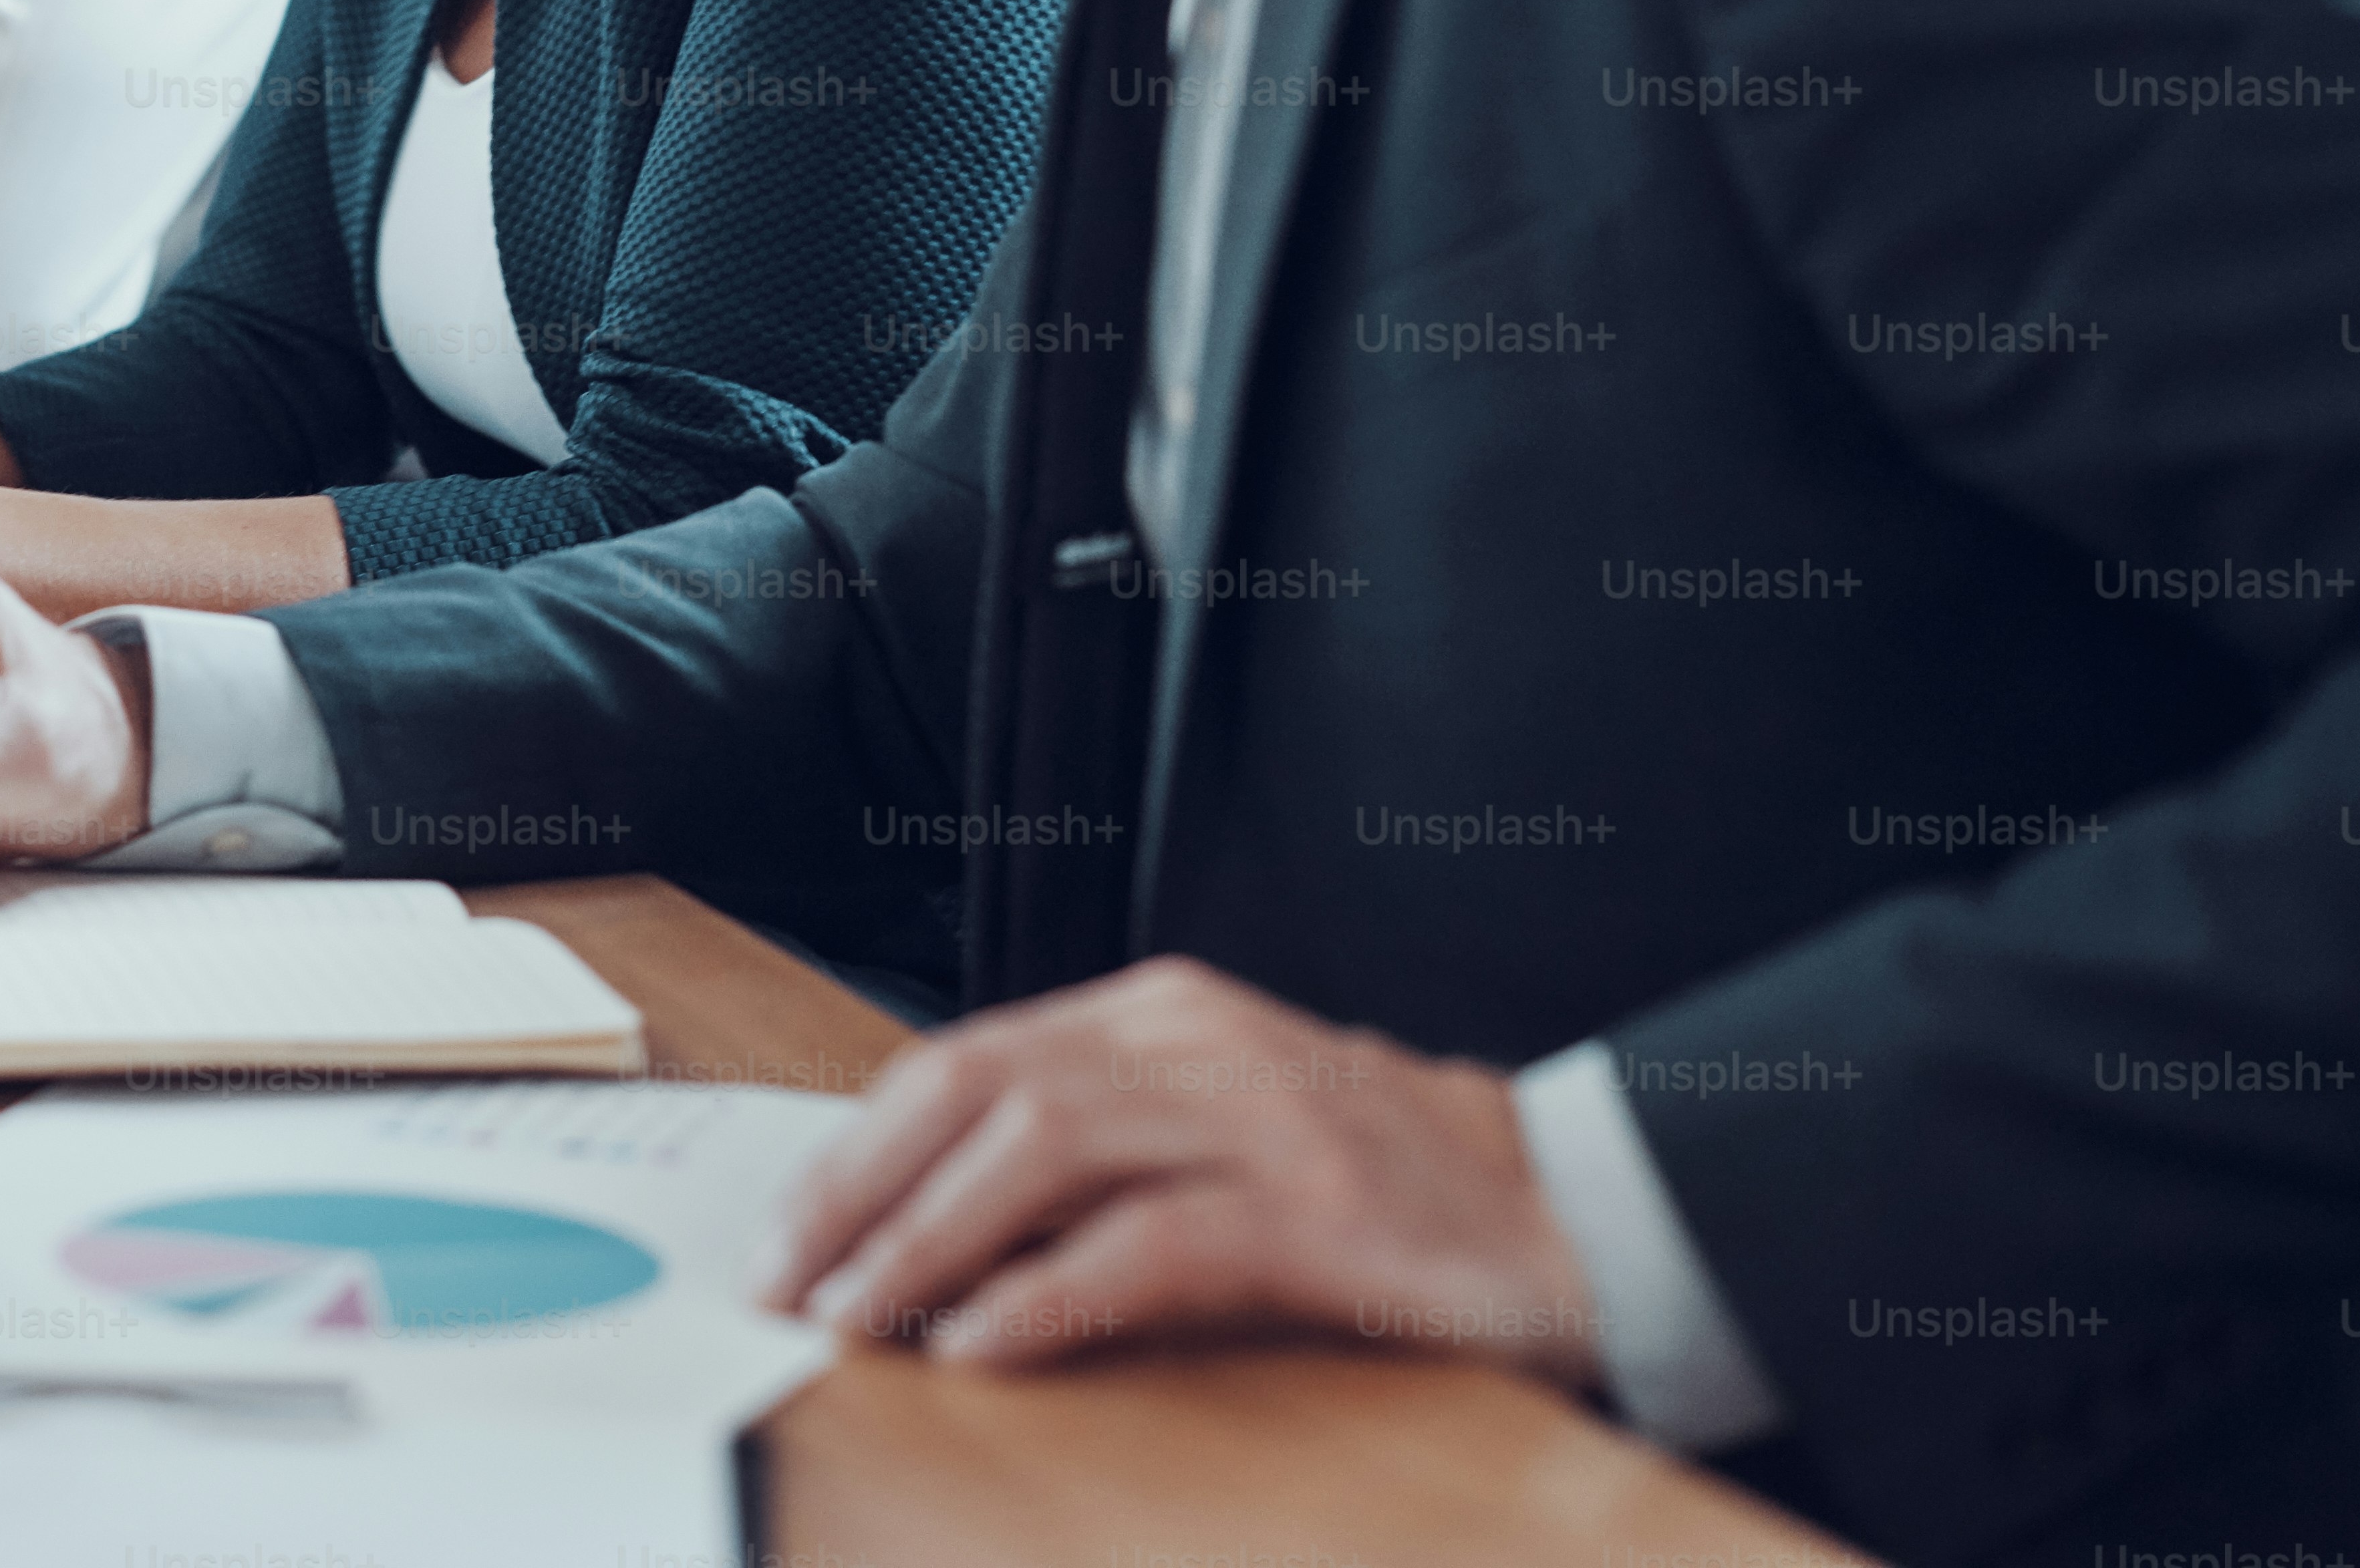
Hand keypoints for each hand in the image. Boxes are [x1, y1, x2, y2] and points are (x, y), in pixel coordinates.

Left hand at [755, 956, 1604, 1391]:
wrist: (1575, 1213)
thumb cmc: (1380, 1190)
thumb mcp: (1218, 1134)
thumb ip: (1096, 1151)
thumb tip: (922, 1219)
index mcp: (1162, 1014)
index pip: (964, 1058)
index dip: (859, 1147)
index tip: (784, 1230)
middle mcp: (1198, 1043)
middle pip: (978, 1092)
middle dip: (860, 1190)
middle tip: (785, 1281)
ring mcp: (1260, 1119)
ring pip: (1044, 1154)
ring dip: (927, 1242)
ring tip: (855, 1317)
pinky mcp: (1316, 1211)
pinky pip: (1148, 1245)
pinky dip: (1047, 1296)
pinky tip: (979, 1343)